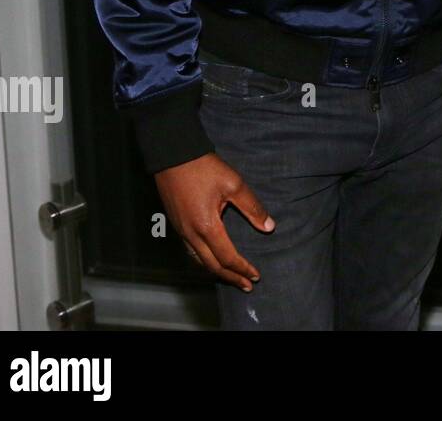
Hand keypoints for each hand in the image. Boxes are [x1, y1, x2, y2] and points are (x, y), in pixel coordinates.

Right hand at [154, 152, 273, 290]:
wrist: (173, 156)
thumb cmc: (204, 169)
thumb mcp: (234, 184)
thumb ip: (252, 207)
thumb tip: (269, 227)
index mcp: (207, 227)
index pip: (228, 257)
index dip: (243, 268)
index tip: (256, 276)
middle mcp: (191, 234)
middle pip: (212, 266)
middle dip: (231, 277)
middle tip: (247, 285)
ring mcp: (181, 231)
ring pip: (199, 261)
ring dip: (217, 271)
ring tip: (231, 277)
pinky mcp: (176, 225)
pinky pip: (191, 251)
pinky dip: (204, 261)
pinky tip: (211, 259)